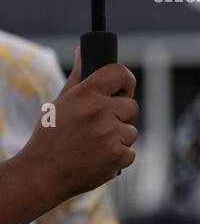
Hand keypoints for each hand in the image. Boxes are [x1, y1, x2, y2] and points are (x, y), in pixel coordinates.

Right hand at [18, 47, 137, 202]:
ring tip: (92, 145)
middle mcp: (100, 111)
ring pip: (131, 132)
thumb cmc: (51, 136)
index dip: (125, 80)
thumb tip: (83, 50)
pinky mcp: (118, 156)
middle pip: (131, 106)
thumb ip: (79, 77)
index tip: (124, 89)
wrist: (43, 173)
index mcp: (85, 95)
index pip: (119, 73)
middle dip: (119, 116)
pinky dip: (117, 157)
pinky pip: (130, 152)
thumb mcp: (60, 103)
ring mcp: (111, 135)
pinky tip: (97, 158)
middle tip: (98, 126)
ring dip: (118, 139)